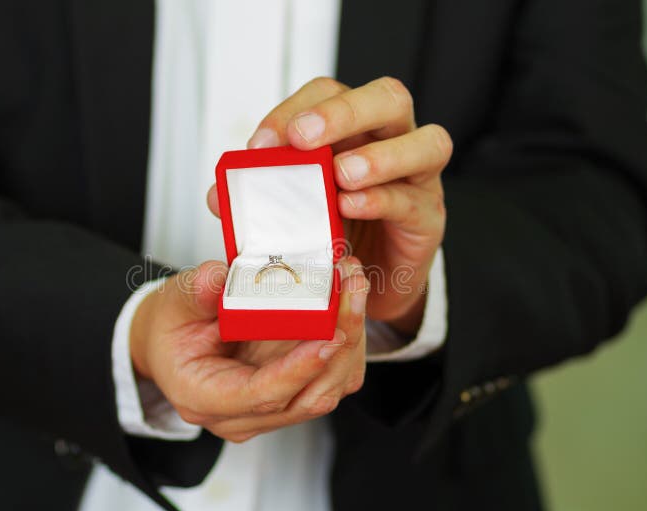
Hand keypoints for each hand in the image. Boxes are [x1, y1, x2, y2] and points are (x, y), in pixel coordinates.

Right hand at [129, 257, 367, 442]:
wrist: (173, 342)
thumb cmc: (173, 326)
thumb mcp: (174, 302)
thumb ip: (196, 292)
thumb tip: (218, 276)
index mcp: (205, 398)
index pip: (262, 396)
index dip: (299, 370)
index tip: (329, 336)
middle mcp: (241, 416)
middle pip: (306, 397)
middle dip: (339, 346)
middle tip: (352, 291)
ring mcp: (269, 411)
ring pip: (327, 389)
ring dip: (350, 340)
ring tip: (355, 286)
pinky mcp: (292, 395)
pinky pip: (331, 377)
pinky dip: (346, 342)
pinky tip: (349, 302)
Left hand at [208, 77, 449, 333]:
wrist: (368, 280)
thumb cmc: (334, 232)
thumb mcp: (291, 211)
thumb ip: (260, 197)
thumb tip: (218, 195)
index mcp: (354, 128)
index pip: (329, 94)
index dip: (294, 109)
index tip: (260, 145)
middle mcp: (392, 141)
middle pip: (388, 99)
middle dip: (343, 113)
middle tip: (302, 138)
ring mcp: (418, 178)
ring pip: (426, 143)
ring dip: (379, 156)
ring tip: (340, 175)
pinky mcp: (428, 218)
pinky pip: (413, 200)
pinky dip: (382, 200)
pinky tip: (351, 207)